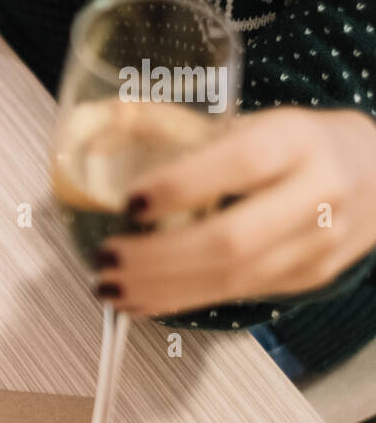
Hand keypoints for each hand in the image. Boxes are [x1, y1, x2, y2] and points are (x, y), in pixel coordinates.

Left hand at [96, 108, 375, 315]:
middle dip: (157, 257)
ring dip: (161, 289)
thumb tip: (103, 140)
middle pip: (232, 238)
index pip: (241, 163)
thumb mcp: (255, 122)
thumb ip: (191, 137)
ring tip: (109, 287)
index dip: (182, 185)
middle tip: (104, 259)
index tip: (129, 202)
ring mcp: (319, 243)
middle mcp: (318, 192)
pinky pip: (239, 295)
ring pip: (233, 278)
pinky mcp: (310, 277)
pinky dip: (181, 300)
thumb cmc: (296, 144)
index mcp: (296, 140)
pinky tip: (142, 299)